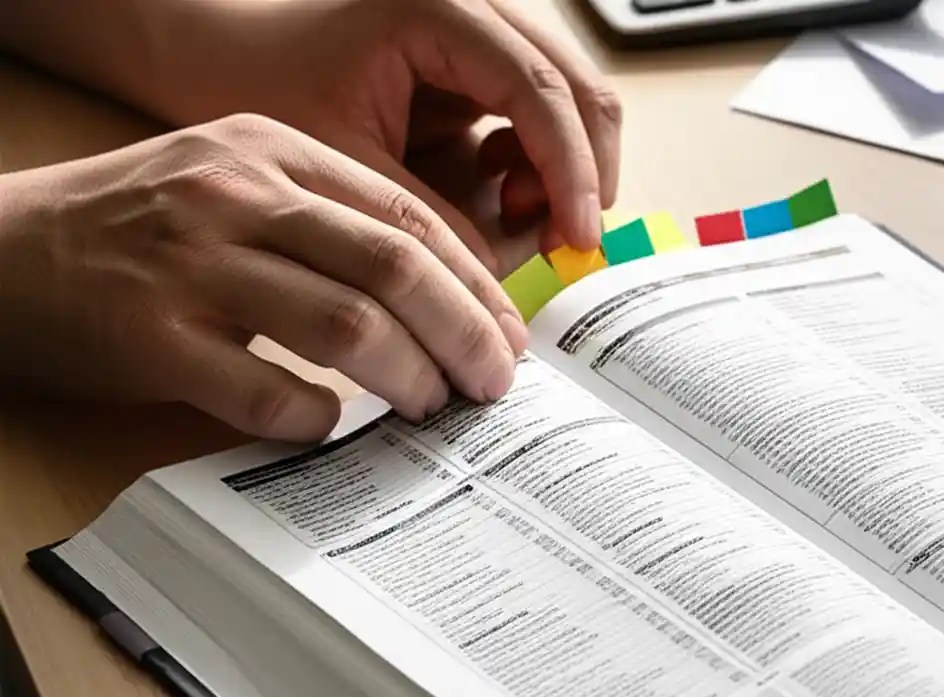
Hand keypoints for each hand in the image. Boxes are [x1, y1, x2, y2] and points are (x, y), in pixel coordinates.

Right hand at [0, 114, 526, 440]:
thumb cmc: (133, 224)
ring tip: (428, 406)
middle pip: (394, 268)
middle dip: (465, 334)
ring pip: (345, 326)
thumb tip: (439, 295)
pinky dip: (314, 418)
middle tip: (492, 382)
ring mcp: (192, 265)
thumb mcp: (233, 182)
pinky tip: (329, 426)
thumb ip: (327, 221)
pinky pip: (262, 390)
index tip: (506, 333)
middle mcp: (238, 197)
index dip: (475, 284)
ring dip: (407, 376)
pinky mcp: (149, 336)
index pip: (408, 217)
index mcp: (272, 151)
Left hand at [126, 0, 622, 258]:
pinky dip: (539, 160)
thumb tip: (489, 278)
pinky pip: (537, 111)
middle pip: (579, 86)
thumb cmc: (258, 79)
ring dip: (564, 168)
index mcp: (439, 11)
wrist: (214, 43)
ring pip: (569, 99)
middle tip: (570, 241)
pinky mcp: (476, 59)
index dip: (569, 171)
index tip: (579, 238)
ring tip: (522, 216)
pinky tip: (504, 191)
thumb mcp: (338, 159)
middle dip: (585, 172)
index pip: (539, 91)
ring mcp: (481, 31)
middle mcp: (475, 7)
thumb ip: (420, 215)